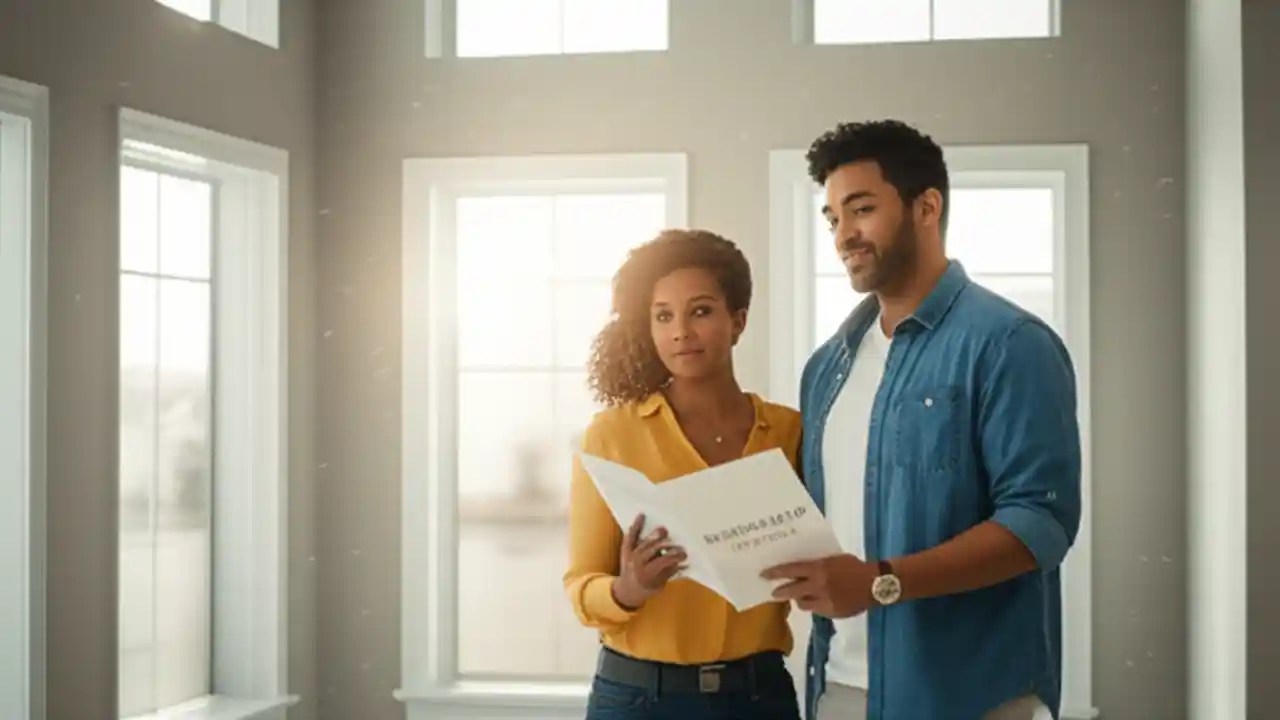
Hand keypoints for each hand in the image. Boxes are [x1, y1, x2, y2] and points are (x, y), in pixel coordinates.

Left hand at [612, 514, 686, 609]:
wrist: (626, 590)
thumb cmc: (646, 589)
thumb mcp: (659, 585)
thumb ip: (669, 572)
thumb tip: (683, 562)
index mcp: (645, 574)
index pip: (661, 562)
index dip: (673, 557)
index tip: (684, 554)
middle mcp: (636, 563)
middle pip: (652, 550)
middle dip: (665, 545)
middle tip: (678, 542)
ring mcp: (630, 554)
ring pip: (643, 543)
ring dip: (654, 536)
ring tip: (663, 530)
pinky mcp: (625, 548)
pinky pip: (630, 536)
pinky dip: (636, 526)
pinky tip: (642, 515)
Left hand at [761, 554, 876, 617]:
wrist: (875, 584)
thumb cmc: (854, 566)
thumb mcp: (834, 559)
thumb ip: (818, 564)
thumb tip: (801, 568)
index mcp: (819, 568)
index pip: (791, 570)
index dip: (775, 573)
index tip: (763, 575)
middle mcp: (819, 585)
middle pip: (792, 591)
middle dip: (780, 592)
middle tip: (773, 593)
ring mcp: (825, 601)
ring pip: (803, 604)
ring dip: (800, 600)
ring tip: (801, 597)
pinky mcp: (832, 612)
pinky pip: (817, 610)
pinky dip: (816, 605)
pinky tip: (821, 601)